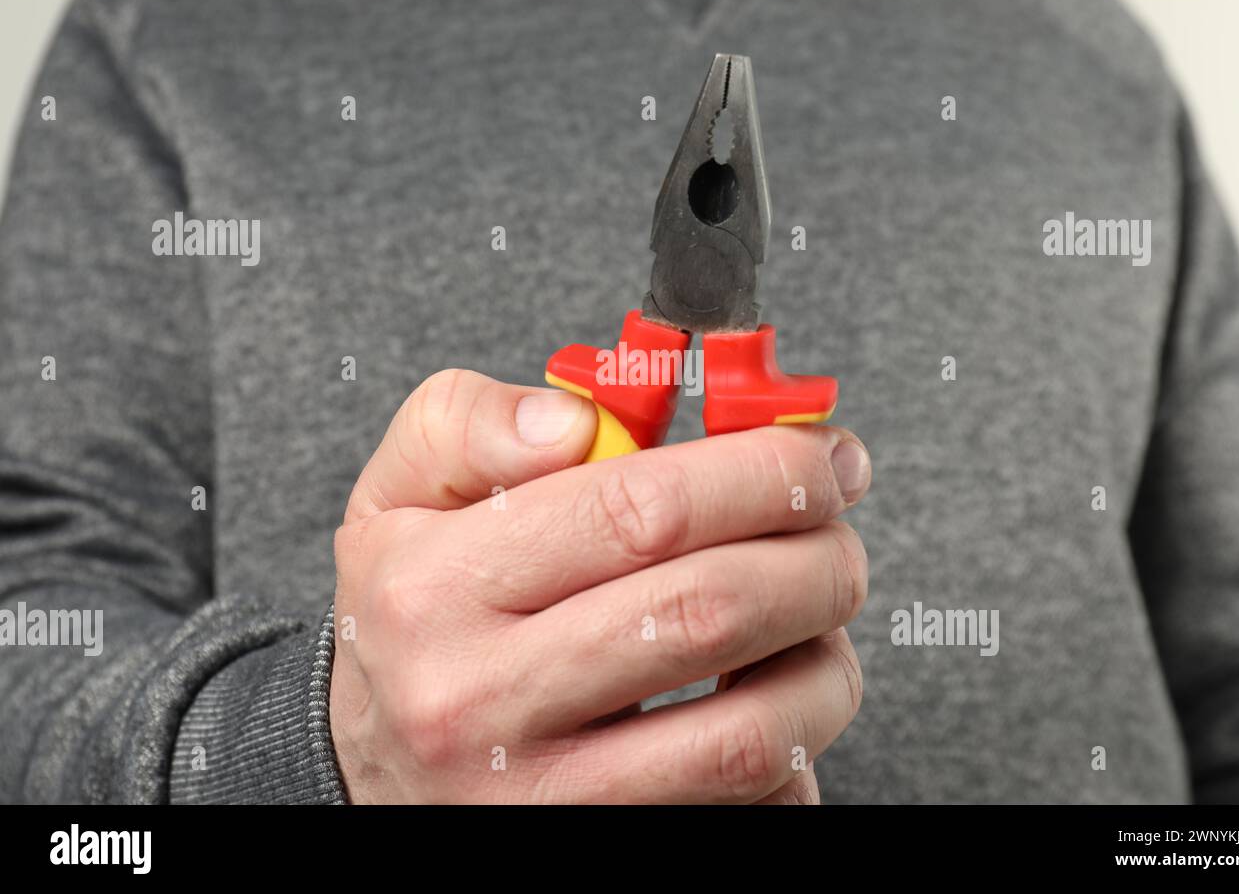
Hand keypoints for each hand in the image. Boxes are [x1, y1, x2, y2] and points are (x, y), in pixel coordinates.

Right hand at [330, 369, 869, 802]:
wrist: (371, 768)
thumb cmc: (410, 616)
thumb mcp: (398, 496)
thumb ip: (470, 425)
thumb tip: (578, 421)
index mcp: (435, 588)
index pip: (641, 510)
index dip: (762, 471)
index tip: (820, 456)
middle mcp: (479, 702)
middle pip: (711, 613)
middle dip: (817, 557)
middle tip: (837, 531)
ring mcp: (544, 800)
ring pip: (750, 732)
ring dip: (825, 662)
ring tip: (817, 620)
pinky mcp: (600, 848)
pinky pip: (743, 808)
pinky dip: (792, 751)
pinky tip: (768, 699)